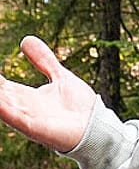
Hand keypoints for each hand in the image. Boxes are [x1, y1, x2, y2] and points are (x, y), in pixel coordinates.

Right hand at [0, 36, 97, 152]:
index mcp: (25, 96)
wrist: (98, 127)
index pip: (0, 84)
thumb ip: (44, 60)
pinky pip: (16, 119)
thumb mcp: (60, 77)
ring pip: (2, 106)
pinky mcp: (36, 129)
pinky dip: (4, 110)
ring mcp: (28, 119)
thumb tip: (26, 39)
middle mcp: (22, 107)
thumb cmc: (80, 107)